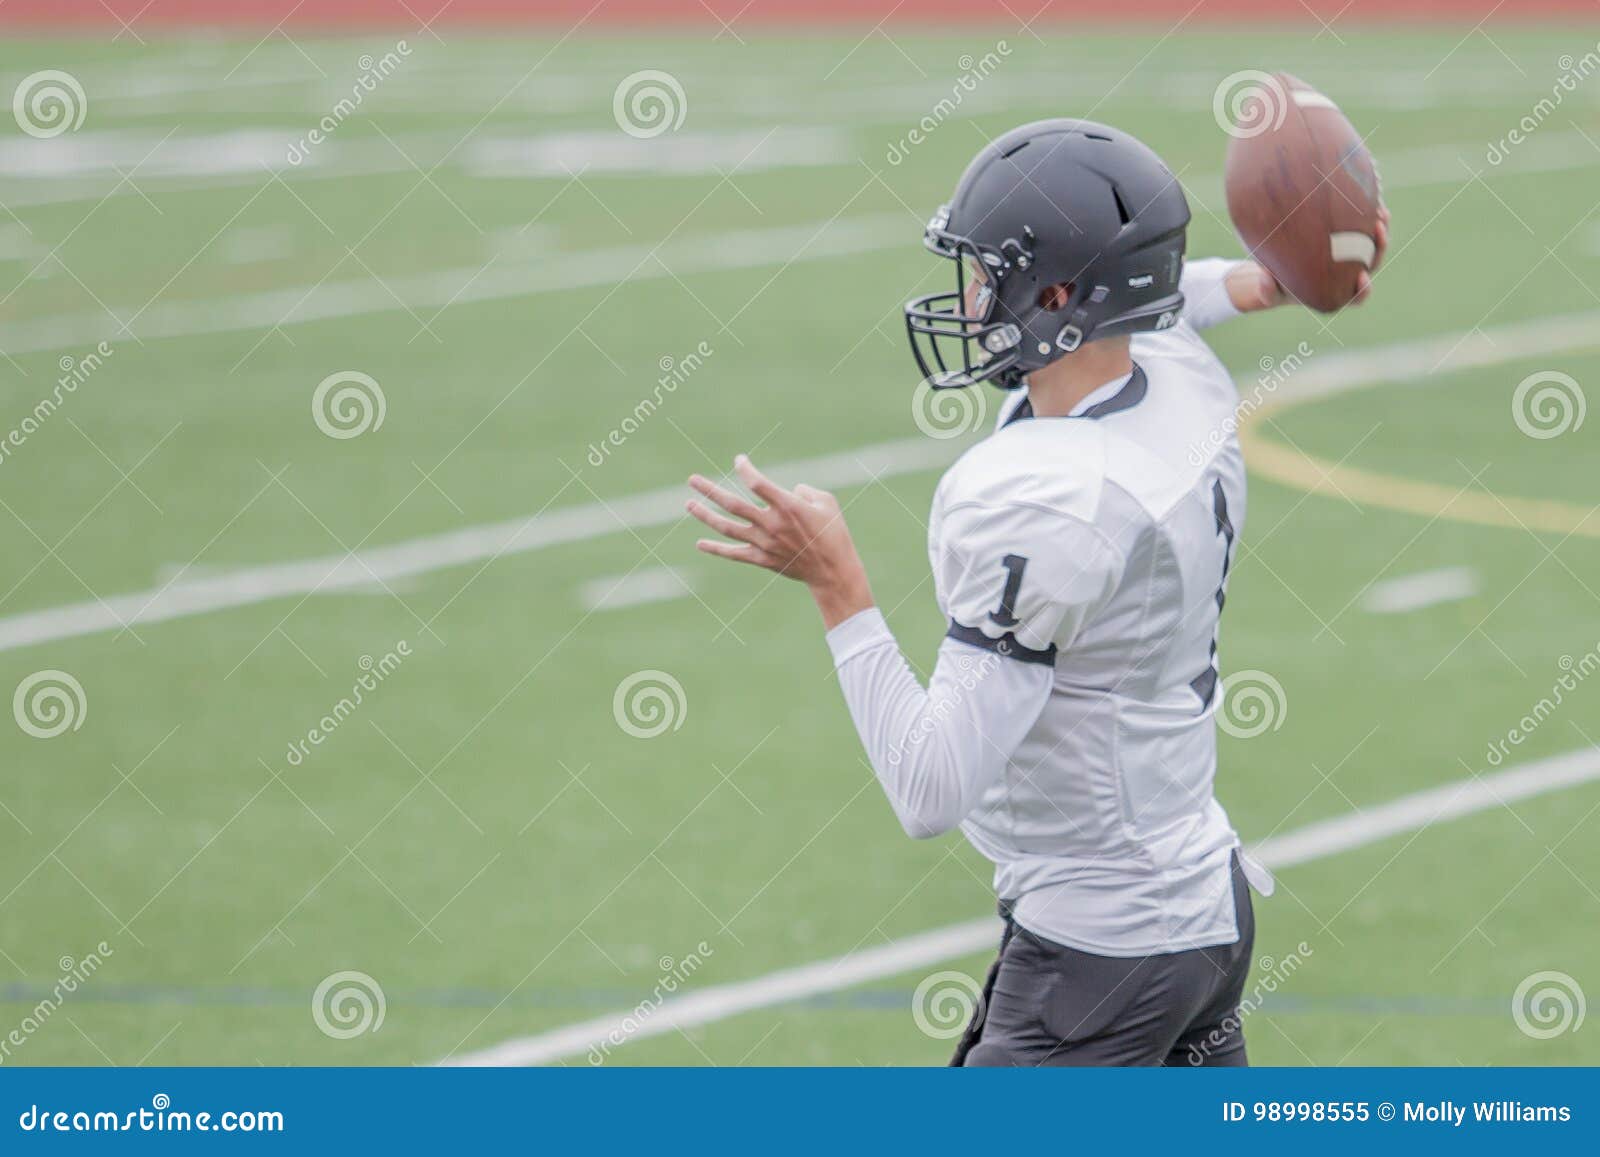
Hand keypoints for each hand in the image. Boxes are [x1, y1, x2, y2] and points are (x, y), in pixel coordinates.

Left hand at [687, 455, 873, 628]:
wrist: (832, 570)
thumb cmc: (833, 533)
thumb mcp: (826, 502)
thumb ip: (804, 490)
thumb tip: (789, 490)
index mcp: (787, 506)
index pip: (756, 483)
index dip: (744, 469)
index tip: (739, 461)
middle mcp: (771, 524)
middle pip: (733, 504)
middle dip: (710, 490)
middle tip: (691, 479)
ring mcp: (764, 543)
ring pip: (728, 528)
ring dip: (705, 516)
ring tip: (688, 504)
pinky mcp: (762, 559)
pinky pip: (734, 553)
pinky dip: (716, 549)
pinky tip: (700, 544)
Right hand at [1227, 202, 1390, 309]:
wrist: (1279, 270)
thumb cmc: (1275, 286)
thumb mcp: (1268, 291)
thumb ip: (1266, 290)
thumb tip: (1264, 278)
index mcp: (1335, 293)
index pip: (1357, 297)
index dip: (1363, 289)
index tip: (1362, 277)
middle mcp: (1348, 275)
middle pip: (1372, 264)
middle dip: (1379, 247)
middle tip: (1378, 229)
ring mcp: (1352, 256)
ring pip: (1374, 244)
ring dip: (1381, 227)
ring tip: (1380, 210)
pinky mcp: (1349, 239)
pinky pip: (1365, 227)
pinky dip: (1369, 214)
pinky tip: (1369, 198)